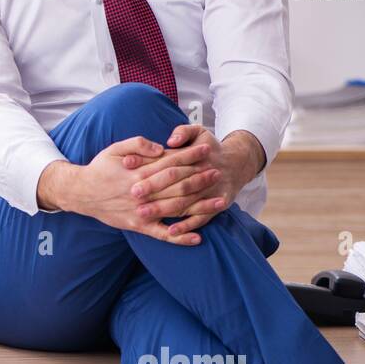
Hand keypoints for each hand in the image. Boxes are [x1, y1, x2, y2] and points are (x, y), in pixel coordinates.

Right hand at [37, 136, 216, 244]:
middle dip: (200, 178)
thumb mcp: (115, 148)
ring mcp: (141, 211)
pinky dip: (179, 237)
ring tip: (220, 201)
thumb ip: (138, 144)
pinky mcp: (138, 226)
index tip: (207, 150)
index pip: (171, 163)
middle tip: (219, 172)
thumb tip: (160, 147)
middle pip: (178, 185)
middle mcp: (142, 192)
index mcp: (138, 172)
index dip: (190, 155)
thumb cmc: (100, 169)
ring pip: (175, 209)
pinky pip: (162, 234)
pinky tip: (197, 237)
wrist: (81, 193)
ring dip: (199, 206)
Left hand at [131, 125, 263, 236]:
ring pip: (184, 203)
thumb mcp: (200, 132)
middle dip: (154, 188)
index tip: (127, 164)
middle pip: (176, 183)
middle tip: (133, 193)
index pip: (169, 160)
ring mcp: (210, 192)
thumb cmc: (209, 148)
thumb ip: (184, 132)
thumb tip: (171, 141)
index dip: (148, 162)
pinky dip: (186, 226)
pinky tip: (171, 231)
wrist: (237, 164)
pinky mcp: (216, 206)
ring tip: (143, 213)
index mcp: (195, 157)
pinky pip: (200, 218)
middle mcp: (203, 175)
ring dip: (164, 209)